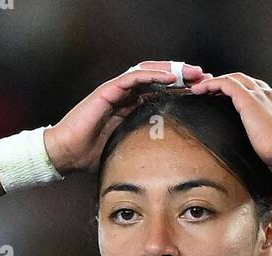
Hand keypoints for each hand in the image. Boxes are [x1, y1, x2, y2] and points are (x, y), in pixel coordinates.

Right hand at [43, 60, 213, 174]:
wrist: (66, 155)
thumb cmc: (92, 157)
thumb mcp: (127, 152)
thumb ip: (144, 151)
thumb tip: (169, 169)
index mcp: (132, 107)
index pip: (161, 93)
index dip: (182, 91)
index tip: (203, 94)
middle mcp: (126, 95)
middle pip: (159, 78)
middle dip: (183, 77)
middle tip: (205, 78)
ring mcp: (117, 90)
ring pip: (150, 72)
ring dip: (172, 71)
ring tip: (192, 74)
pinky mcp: (108, 90)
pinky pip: (134, 77)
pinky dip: (153, 75)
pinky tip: (170, 77)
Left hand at [186, 72, 271, 178]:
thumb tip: (271, 162)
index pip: (263, 95)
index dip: (247, 97)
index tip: (233, 105)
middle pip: (248, 82)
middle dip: (231, 84)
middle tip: (214, 93)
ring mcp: (261, 95)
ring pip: (236, 79)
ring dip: (217, 82)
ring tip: (202, 89)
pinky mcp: (249, 98)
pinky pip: (226, 83)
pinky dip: (211, 84)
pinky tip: (200, 90)